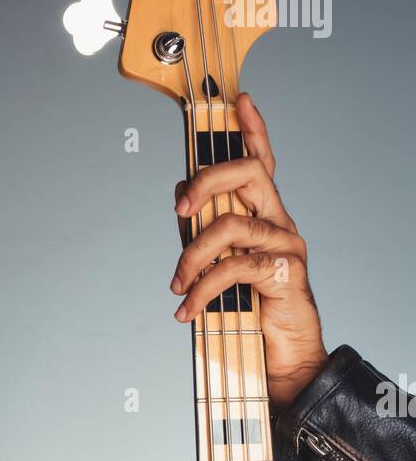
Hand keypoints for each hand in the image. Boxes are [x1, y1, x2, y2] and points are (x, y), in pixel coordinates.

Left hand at [170, 92, 327, 411]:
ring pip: (231, 225)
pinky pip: (234, 268)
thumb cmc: (251, 309)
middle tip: (180, 207)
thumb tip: (182, 198)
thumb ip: (205, 232)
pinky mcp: (284, 273)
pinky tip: (187, 310)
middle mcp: (279, 222)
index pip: (261, 162)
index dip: (252, 130)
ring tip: (177, 285)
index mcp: (266, 214)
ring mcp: (285, 246)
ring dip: (192, 255)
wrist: (282, 357)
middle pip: (248, 174)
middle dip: (207, 180)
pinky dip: (202, 289)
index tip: (238, 103)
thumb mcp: (222, 264)